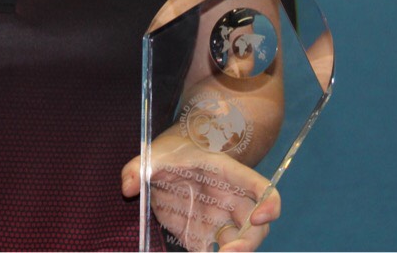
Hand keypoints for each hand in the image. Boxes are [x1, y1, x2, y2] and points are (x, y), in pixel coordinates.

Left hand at [122, 137, 281, 251]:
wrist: (170, 160)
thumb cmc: (172, 153)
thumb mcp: (155, 154)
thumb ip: (138, 167)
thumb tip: (126, 187)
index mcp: (227, 174)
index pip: (260, 187)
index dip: (269, 203)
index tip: (261, 217)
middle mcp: (229, 200)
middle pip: (255, 225)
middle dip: (248, 243)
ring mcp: (219, 220)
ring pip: (240, 243)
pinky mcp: (203, 235)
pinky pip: (213, 252)